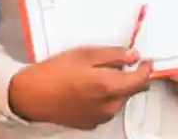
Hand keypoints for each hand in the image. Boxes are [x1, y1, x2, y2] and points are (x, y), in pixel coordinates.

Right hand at [8, 46, 153, 129]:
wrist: (31, 96)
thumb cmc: (54, 72)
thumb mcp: (84, 54)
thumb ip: (112, 55)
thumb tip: (133, 55)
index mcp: (109, 86)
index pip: (141, 80)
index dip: (146, 69)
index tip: (144, 61)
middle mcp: (109, 106)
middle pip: (131, 91)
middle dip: (129, 77)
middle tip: (114, 64)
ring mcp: (101, 117)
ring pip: (119, 99)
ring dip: (115, 88)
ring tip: (94, 76)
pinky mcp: (91, 123)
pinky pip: (106, 108)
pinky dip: (104, 98)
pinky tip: (86, 89)